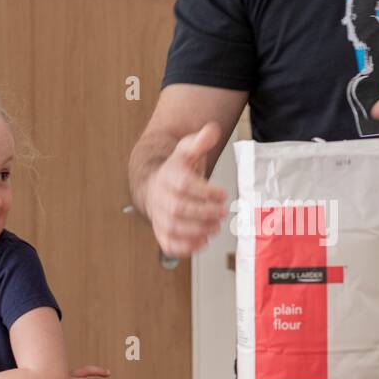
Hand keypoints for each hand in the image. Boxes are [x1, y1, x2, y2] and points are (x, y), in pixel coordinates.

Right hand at [143, 121, 228, 255]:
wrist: (155, 185)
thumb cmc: (177, 169)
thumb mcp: (188, 150)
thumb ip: (201, 141)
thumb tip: (212, 130)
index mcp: (168, 175)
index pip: (184, 185)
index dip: (205, 191)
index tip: (222, 194)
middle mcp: (160, 197)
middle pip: (179, 209)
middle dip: (204, 213)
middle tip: (223, 213)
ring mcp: (159, 216)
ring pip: (174, 228)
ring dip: (198, 231)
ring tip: (216, 228)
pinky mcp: (161, 232)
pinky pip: (169, 244)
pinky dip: (185, 247)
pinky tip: (202, 242)